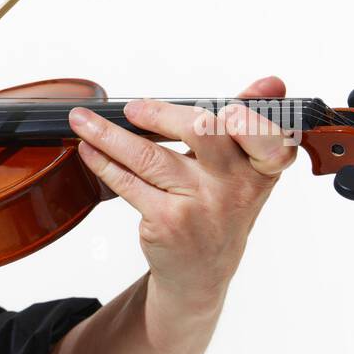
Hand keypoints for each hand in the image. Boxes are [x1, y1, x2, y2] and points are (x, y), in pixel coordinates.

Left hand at [69, 77, 295, 306]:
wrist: (202, 271)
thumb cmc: (220, 209)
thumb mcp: (245, 169)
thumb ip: (252, 121)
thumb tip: (270, 82)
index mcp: (263, 167)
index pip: (264, 135)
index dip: (248, 119)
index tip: (226, 108)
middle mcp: (235, 186)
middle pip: (202, 132)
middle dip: (161, 114)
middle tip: (132, 108)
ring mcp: (199, 204)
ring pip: (149, 156)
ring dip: (109, 134)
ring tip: (83, 121)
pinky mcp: (166, 220)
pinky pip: (128, 182)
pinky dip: (103, 162)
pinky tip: (89, 149)